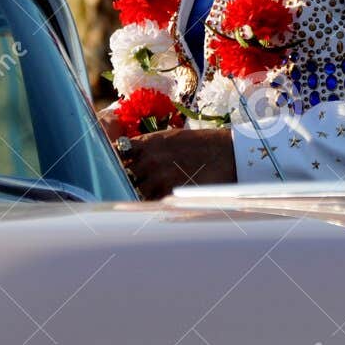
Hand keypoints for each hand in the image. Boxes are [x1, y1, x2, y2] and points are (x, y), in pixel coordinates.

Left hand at [116, 127, 236, 199]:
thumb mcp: (172, 138)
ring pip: (135, 191)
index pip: (117, 153)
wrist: (230, 155)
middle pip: (122, 174)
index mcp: (148, 142)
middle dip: (124, 180)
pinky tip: (158, 205)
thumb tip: (131, 159)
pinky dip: (151, 206)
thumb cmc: (203, 146)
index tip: (115, 167)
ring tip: (143, 199)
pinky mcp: (169, 194)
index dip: (115, 161)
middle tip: (128, 186)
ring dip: (138, 195)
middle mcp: (148, 159)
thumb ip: (149, 148)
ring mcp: (158, 178)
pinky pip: (150, 204)